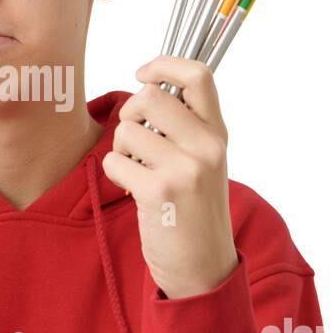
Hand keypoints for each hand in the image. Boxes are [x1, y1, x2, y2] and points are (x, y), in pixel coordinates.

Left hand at [102, 56, 238, 298]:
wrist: (203, 269)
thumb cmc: (194, 212)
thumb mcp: (206, 163)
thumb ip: (188, 127)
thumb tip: (150, 87)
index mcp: (219, 134)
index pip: (199, 75)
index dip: (164, 64)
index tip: (143, 74)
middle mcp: (207, 147)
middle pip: (151, 96)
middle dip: (129, 112)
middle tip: (134, 136)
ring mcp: (185, 169)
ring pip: (127, 129)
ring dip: (120, 148)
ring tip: (136, 170)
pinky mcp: (159, 192)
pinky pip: (114, 161)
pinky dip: (115, 173)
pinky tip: (131, 190)